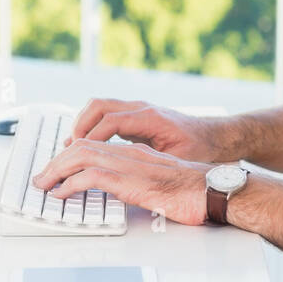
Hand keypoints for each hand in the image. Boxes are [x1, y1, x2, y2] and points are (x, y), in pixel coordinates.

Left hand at [33, 138, 208, 226]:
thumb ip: (141, 181)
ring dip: (57, 169)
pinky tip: (62, 193)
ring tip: (44, 184)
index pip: (95, 144)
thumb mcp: (161, 182)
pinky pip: (91, 176)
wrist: (213, 189)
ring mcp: (130, 164)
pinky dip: (71, 184)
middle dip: (57, 160)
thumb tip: (126, 193)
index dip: (72, 154)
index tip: (58, 168)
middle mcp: (130, 152)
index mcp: (137, 150)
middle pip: (82, 145)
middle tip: (42, 176)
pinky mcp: (131, 180)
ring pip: (81, 155)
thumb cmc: (195, 189)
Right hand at [63, 97, 227, 162]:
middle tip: (67, 150)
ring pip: (98, 107)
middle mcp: (141, 108)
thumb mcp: (176, 160)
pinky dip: (91, 127)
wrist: (215, 136)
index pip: (110, 121)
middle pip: (98, 106)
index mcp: (150, 118)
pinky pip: (105, 115)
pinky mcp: (135, 117)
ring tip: (69, 148)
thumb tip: (128, 175)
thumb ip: (151, 164)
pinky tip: (84, 146)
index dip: (91, 137)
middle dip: (79, 126)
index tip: (76, 154)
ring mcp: (137, 110)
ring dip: (82, 125)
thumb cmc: (199, 148)